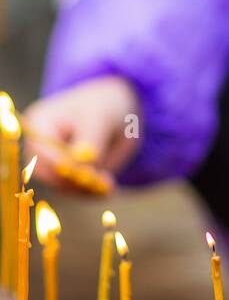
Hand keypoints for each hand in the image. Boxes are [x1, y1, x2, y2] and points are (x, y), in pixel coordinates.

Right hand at [21, 76, 141, 192]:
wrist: (116, 111)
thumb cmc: (104, 106)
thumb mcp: (101, 116)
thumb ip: (91, 139)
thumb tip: (82, 163)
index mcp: (41, 122)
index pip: (40, 150)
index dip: (59, 164)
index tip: (84, 172)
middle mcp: (41, 146)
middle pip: (47, 174)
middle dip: (72, 182)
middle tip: (101, 183)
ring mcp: (52, 164)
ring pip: (62, 187)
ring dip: (85, 188)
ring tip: (108, 183)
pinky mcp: (67, 177)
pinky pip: (76, 191)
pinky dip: (92, 193)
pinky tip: (109, 187)